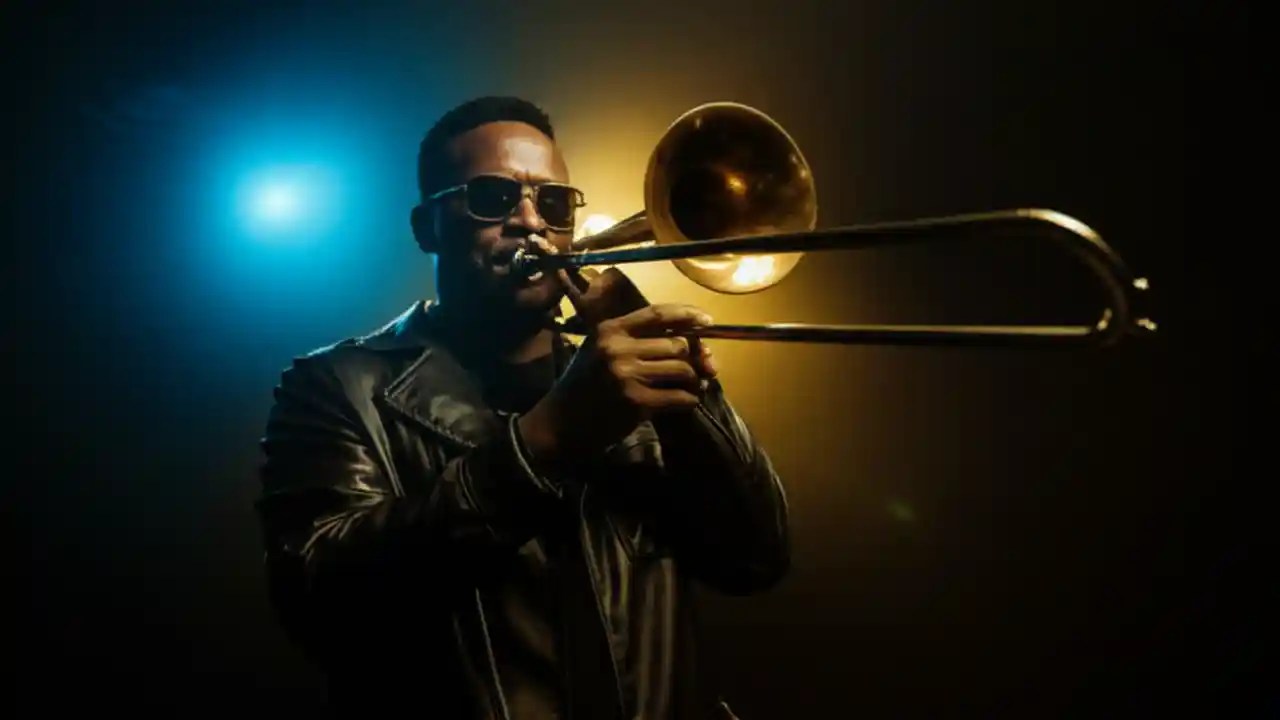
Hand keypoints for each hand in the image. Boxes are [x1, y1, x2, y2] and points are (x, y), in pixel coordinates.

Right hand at [518, 282, 717, 467]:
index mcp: (610, 330)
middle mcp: (618, 348)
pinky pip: (679, 396)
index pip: (659, 313)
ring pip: (682, 369)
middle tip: (703, 368)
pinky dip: (689, 400)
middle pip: (678, 344)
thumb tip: (694, 344)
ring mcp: (627, 375)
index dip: (688, 315)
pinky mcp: (636, 402)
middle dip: (695, 357)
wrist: (561, 422)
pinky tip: (685, 402)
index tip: (708, 322)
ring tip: (692, 386)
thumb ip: (638, 340)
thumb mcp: (601, 350)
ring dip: (695, 380)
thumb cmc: (585, 385)